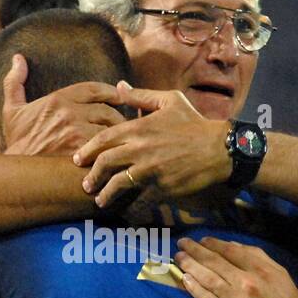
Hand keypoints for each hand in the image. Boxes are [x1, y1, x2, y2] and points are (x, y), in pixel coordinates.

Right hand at [1, 54, 123, 156]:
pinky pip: (107, 148)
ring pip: (111, 130)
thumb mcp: (11, 111)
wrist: (15, 173)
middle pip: (108, 110)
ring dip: (119, 135)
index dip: (110, 92)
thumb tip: (18, 58)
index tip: (119, 97)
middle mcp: (70, 113)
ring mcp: (77, 134)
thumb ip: (15, 82)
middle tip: (124, 124)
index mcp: (57, 99)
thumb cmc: (16, 143)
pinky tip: (118, 155)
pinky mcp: (83, 154)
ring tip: (124, 141)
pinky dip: (114, 151)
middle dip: (118, 116)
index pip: (94, 89)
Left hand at [74, 86, 230, 206]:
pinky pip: (140, 200)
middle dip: (91, 175)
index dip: (86, 150)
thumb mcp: (168, 101)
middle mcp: (140, 149)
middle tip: (86, 184)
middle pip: (105, 163)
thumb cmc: (193, 122)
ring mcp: (150, 170)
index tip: (78, 159)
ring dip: (105, 194)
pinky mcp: (162, 188)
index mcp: (139, 128)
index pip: (103, 140)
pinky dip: (130, 207)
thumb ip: (140, 96)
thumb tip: (118, 86)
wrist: (218, 148)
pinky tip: (125, 211)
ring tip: (100, 201)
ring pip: (118, 184)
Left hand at [173, 237, 297, 297]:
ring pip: (208, 279)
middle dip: (195, 251)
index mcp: (260, 269)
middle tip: (182, 243)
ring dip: (190, 266)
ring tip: (178, 258)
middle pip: (215, 262)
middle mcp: (246, 282)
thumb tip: (232, 246)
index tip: (202, 239)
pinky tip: (185, 279)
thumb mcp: (279, 272)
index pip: (231, 250)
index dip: (213, 244)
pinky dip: (195, 289)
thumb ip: (257, 257)